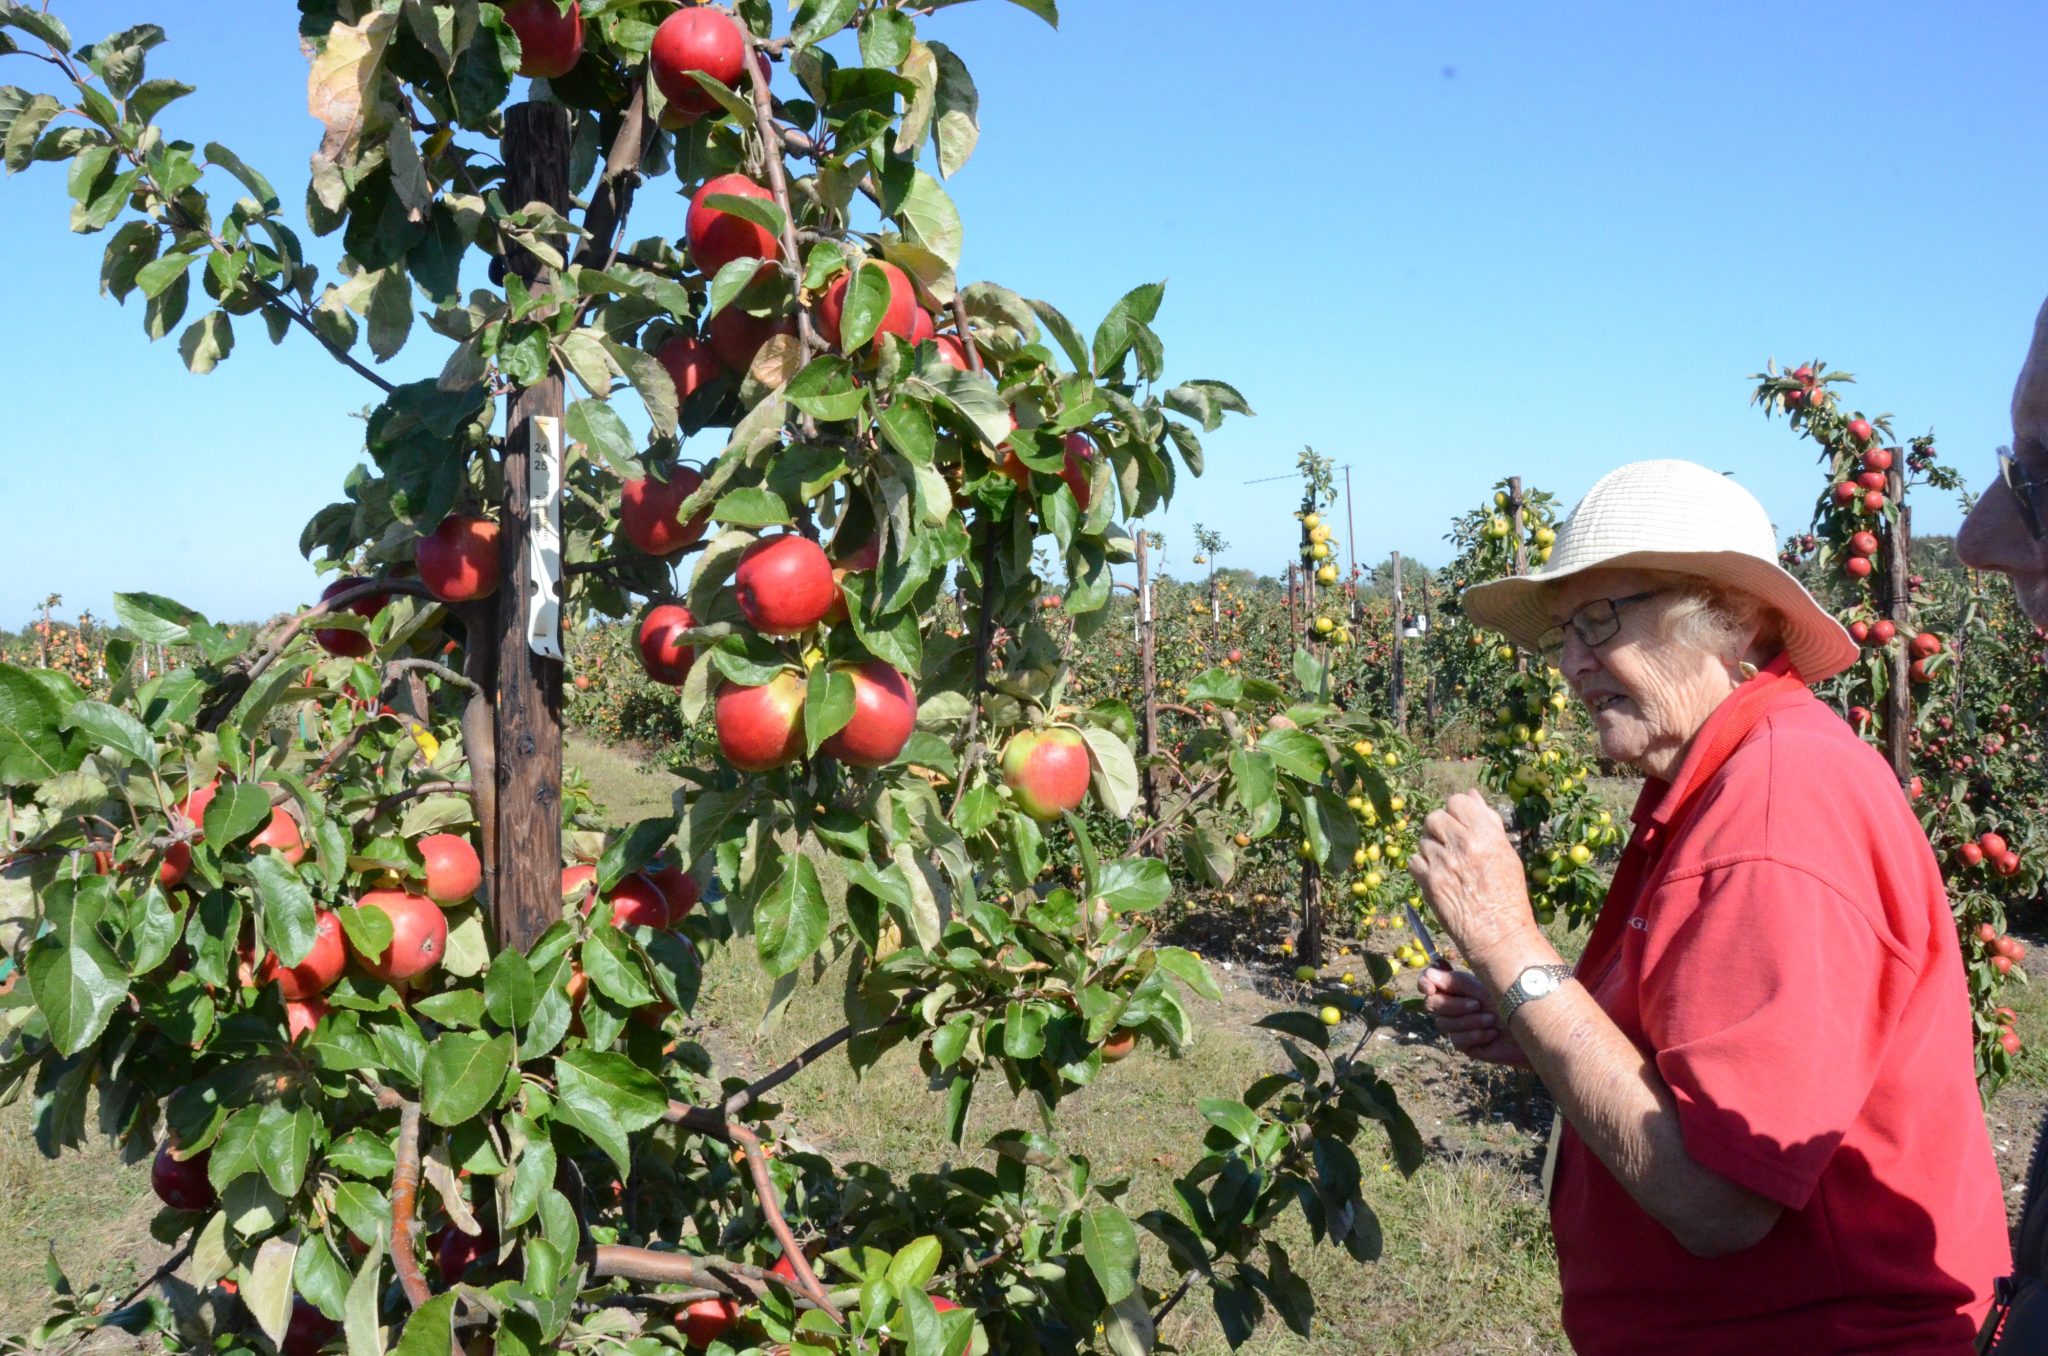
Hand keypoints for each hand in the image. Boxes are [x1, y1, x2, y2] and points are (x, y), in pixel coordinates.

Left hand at [1408, 790, 1546, 987]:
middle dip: (1440, 830)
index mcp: (1486, 834)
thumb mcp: (1506, 853)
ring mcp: (1443, 862)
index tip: (1460, 827)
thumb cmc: (1507, 894)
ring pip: (1423, 840)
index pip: (1457, 801)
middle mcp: (1463, 844)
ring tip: (1448, 868)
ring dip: (1431, 850)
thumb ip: (1488, 822)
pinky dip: (1421, 867)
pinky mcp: (1429, 881)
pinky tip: (1437, 878)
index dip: (1456, 812)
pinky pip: (1413, 861)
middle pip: (1434, 817)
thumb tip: (1472, 795)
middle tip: (1451, 847)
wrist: (1499, 934)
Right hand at [1419, 966, 1527, 1066]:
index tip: (1431, 987)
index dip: (1425, 984)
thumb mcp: (1483, 987)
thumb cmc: (1512, 1002)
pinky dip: (1476, 1035)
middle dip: (1455, 1005)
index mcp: (1456, 986)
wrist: (1532, 1029)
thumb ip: (1455, 981)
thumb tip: (1428, 973)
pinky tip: (1492, 1033)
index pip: (1427, 982)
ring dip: (1470, 1021)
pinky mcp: (1465, 1044)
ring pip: (1444, 1024)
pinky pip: (1457, 1040)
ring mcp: (1457, 1026)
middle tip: (1478, 1004)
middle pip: (1431, 1004)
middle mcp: (1452, 1005)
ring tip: (1492, 1019)